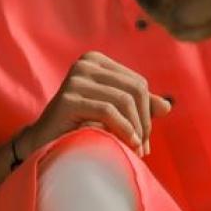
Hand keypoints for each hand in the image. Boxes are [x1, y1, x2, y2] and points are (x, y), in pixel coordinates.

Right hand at [19, 51, 171, 158]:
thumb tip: (168, 106)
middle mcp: (85, 63)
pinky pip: (108, 111)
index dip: (147, 110)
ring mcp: (75, 78)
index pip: (137, 83)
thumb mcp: (113, 113)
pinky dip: (123, 129)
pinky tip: (127, 144)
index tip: (145, 137)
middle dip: (143, 120)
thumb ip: (137, 106)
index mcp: (96, 60)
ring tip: (137, 149)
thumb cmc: (79, 127)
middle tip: (143, 147)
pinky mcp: (68, 98)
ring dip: (135, 128)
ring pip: (124, 100)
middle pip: (134, 89)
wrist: (42, 144)